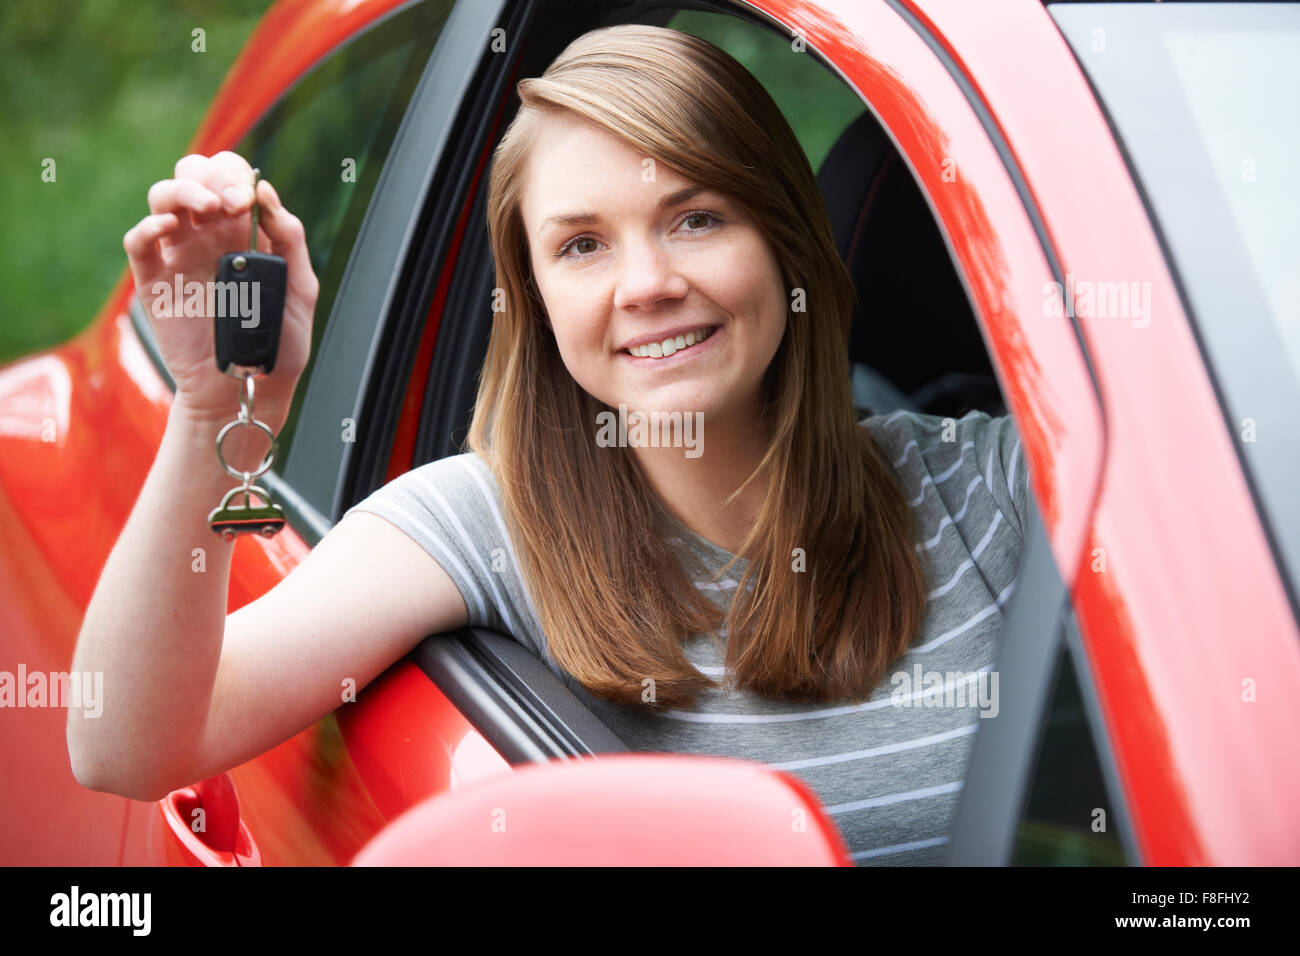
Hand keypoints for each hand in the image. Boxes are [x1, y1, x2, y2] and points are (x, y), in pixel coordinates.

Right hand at [124, 151, 318, 429]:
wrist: (250, 388)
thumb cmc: (278, 343)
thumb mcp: (300, 289)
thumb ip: (290, 240)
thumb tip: (266, 193)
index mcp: (242, 234)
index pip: (227, 179)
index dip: (233, 175)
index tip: (247, 198)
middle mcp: (207, 238)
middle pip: (190, 178)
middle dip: (208, 176)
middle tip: (229, 203)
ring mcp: (178, 257)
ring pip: (162, 199)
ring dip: (181, 191)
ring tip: (207, 208)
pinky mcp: (154, 282)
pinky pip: (138, 242)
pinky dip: (148, 226)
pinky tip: (169, 227)